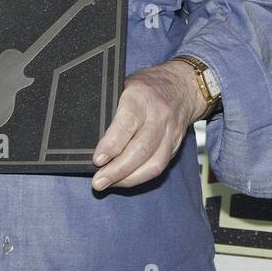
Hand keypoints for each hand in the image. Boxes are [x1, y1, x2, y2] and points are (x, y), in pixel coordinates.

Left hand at [91, 60, 205, 190]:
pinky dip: (140, 177)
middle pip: (141, 148)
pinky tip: (125, 180)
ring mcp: (170, 132)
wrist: (183, 85)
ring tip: (109, 184)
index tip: (97, 160)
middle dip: (118, 169)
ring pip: (153, 162)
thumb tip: (88, 135)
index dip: (112, 145)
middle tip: (98, 181)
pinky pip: (160, 166)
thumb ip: (111, 107)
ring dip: (129, 178)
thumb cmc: (147, 86)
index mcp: (141, 97)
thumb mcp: (125, 86)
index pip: (127, 124)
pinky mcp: (175, 145)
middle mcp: (159, 115)